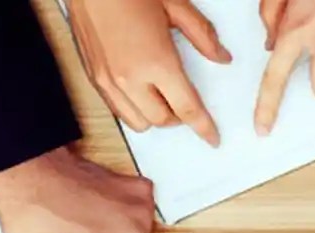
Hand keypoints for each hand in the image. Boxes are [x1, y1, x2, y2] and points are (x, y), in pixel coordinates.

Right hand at [70, 0, 228, 145]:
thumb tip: (221, 57)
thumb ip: (201, 35)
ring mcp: (107, 81)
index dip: (204, 127)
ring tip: (163, 97)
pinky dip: (134, 110)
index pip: (187, 108)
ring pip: (139, 123)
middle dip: (180, 118)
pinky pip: (117, 111)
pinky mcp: (93, 78)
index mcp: (156, 62)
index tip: (212, 137)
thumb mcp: (174, 4)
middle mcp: (130, 79)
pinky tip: (141, 92)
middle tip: (187, 102)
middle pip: (163, 121)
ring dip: (156, 116)